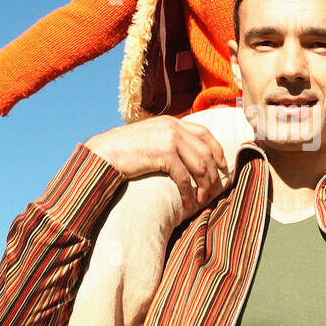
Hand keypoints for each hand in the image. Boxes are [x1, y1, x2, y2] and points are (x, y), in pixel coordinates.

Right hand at [83, 117, 229, 216]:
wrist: (103, 154)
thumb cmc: (123, 151)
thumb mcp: (148, 137)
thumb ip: (166, 140)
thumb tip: (183, 156)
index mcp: (172, 122)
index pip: (204, 133)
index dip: (217, 150)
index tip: (222, 166)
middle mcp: (173, 127)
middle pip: (206, 151)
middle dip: (213, 173)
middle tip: (213, 190)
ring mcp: (169, 138)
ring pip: (200, 165)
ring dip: (204, 186)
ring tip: (202, 200)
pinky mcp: (163, 153)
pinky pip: (185, 177)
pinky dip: (189, 193)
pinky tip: (188, 203)